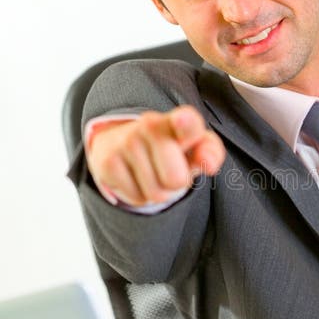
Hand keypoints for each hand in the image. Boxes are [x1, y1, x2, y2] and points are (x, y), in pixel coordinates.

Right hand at [87, 105, 225, 205]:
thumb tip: (207, 164)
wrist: (123, 144)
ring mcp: (126, 142)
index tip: (180, 120)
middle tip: (168, 170)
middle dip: (176, 184)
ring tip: (151, 173)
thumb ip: (210, 153)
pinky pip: (136, 198)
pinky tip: (135, 177)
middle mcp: (150, 125)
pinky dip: (139, 195)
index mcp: (179, 120)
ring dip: (157, 192)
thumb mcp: (194, 149)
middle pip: (175, 179)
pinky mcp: (107, 161)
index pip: (187, 121)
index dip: (185, 123)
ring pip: (156, 193)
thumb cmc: (171, 149)